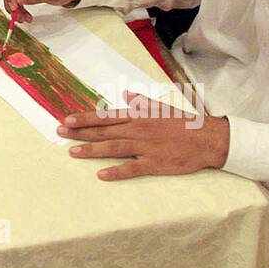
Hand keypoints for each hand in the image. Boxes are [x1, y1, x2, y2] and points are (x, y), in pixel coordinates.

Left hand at [61, 93, 229, 179]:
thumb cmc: (185, 123)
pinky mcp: (154, 163)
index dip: (85, 118)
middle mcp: (138, 130)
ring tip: (72, 152)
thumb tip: (127, 93)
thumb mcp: (162, 107)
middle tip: (60, 133)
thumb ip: (142, 101)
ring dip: (91, 149)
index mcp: (139, 116)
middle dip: (80, 132)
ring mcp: (145, 147)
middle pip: (104, 131)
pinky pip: (131, 168)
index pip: (106, 116)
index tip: (67, 119)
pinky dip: (116, 171)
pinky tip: (101, 174)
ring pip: (112, 148)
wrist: (208, 139)